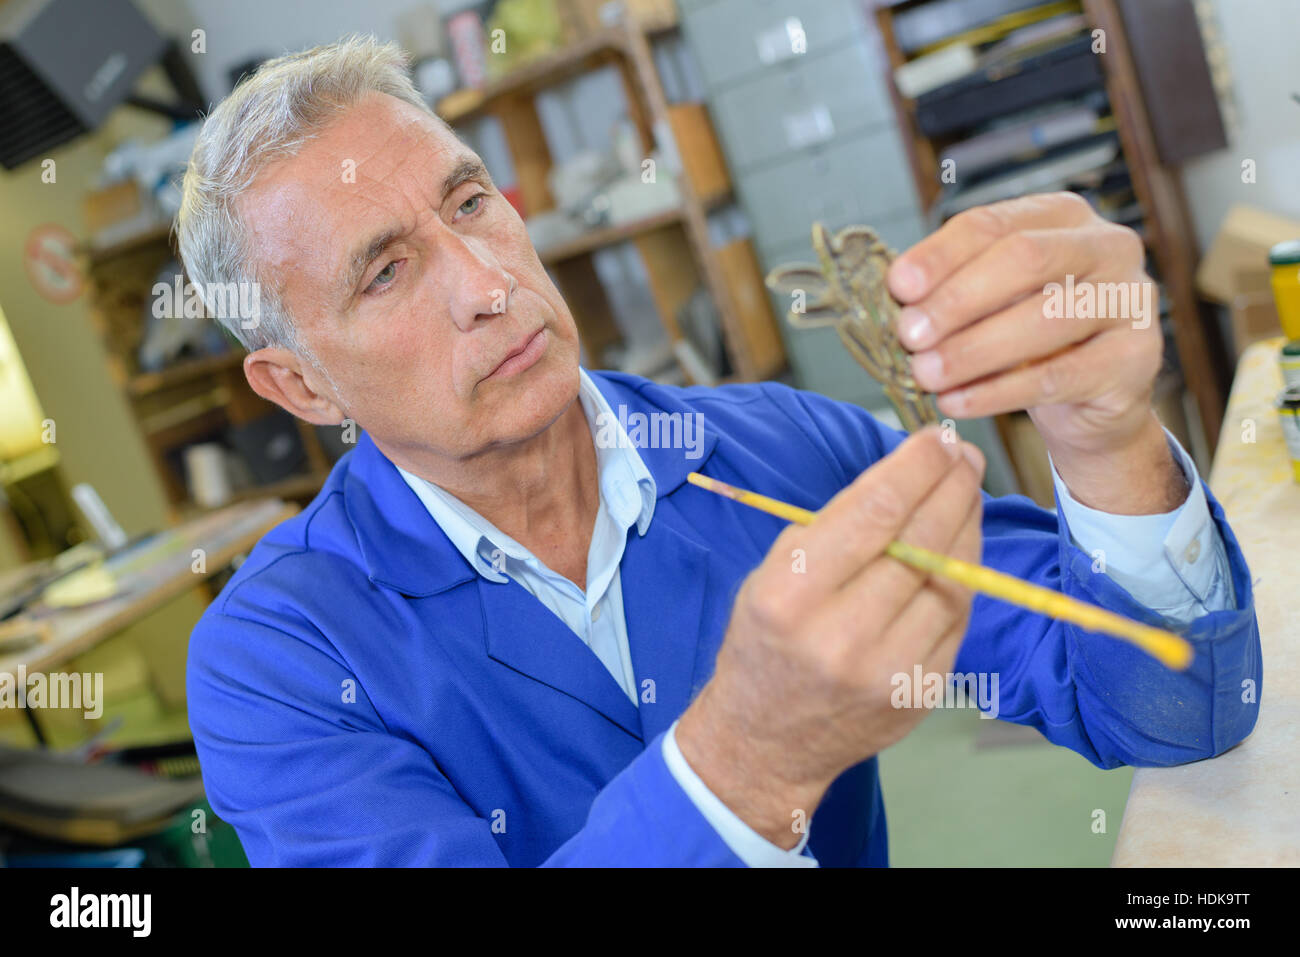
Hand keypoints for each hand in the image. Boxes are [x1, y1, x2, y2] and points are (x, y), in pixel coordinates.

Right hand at [676, 427, 984, 847]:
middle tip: (964, 455)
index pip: (874, 513)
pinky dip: (964, 573)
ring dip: (966, 526)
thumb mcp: (772, 574)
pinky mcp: (921, 691)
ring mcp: (888, 670)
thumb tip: (907, 474)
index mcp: (792, 596)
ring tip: (965, 492)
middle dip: (951, 486)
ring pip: (952, 578)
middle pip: (922, 541)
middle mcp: (841, 635)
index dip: (916, 467)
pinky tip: (959, 545)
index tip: (938, 437)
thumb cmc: (766, 641)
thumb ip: (835, 529)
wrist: (767, 739)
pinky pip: (958, 618)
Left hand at [888, 192, 1161, 461]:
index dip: (941, 254)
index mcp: (1062, 217)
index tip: (898, 287)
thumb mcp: (992, 303)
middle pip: (1024, 260)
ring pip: (1044, 319)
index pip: (993, 223)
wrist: (1091, 402)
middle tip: (909, 335)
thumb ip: (953, 289)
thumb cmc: (1031, 340)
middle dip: (956, 300)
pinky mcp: (1137, 359)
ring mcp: (1130, 299)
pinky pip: (1058, 376)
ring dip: (973, 350)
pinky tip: (957, 402)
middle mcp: (1107, 246)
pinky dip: (997, 392)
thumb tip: (899, 296)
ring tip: (925, 374)